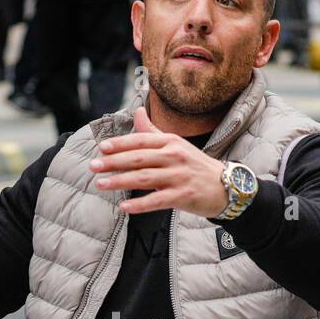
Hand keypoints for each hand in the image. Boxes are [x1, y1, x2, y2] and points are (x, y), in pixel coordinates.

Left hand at [90, 107, 229, 217]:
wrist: (226, 186)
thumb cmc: (196, 166)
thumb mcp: (176, 144)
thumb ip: (153, 132)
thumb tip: (137, 112)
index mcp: (170, 142)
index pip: (141, 140)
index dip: (120, 143)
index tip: (101, 148)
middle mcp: (174, 156)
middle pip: (138, 158)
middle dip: (113, 162)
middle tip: (93, 166)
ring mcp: (178, 176)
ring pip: (144, 178)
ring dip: (120, 181)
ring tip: (100, 184)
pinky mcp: (182, 196)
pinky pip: (156, 200)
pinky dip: (139, 204)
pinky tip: (124, 206)